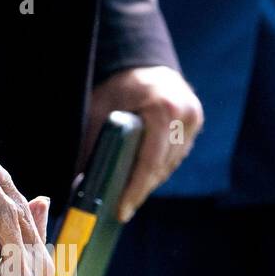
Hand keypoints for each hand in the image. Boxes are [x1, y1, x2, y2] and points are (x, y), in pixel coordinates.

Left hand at [83, 66, 202, 220]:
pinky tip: (141, 181)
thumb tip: (78, 180)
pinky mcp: (195, 124)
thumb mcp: (98, 109)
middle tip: (121, 211)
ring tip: (128, 200)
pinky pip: (175, 156)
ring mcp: (194, 119)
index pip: (149, 160)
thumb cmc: (115, 86)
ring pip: (170, 164)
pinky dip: (158, 169)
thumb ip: (93, 140)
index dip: (135, 189)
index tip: (122, 210)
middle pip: (161, 166)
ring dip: (149, 182)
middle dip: (140, 190)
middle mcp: (185, 114)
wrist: (142, 65)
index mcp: (162, 107)